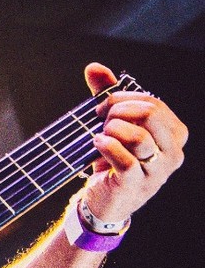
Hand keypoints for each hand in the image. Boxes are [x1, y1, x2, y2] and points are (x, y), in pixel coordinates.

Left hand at [83, 63, 186, 222]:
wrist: (104, 200)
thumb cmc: (113, 159)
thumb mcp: (113, 125)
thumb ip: (107, 95)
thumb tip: (94, 67)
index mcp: (173, 135)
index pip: (153, 103)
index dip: (122, 99)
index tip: (103, 108)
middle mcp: (172, 154)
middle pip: (150, 115)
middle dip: (118, 111)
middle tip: (102, 122)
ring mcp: (157, 172)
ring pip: (138, 137)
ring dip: (112, 130)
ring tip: (101, 136)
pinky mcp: (136, 186)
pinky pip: (124, 159)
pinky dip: (106, 147)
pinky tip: (97, 146)